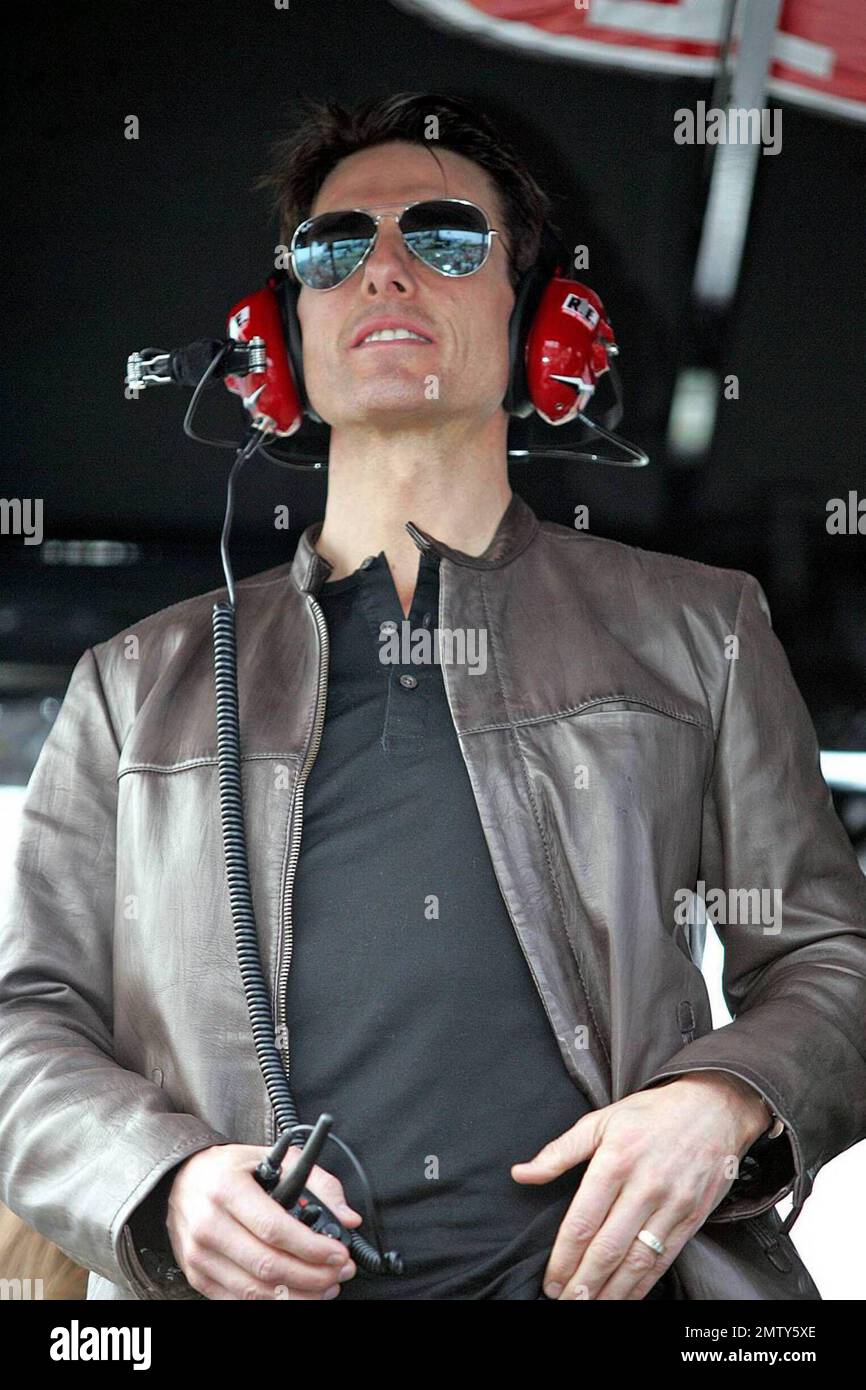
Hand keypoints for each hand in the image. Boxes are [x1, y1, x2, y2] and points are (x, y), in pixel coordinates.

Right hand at [166, 1143, 363, 1299]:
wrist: (180, 1180)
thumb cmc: (229, 1169)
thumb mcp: (273, 1157)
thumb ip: (317, 1182)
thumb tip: (347, 1218)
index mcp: (228, 1189)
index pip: (275, 1229)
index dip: (312, 1248)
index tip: (339, 1254)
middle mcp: (209, 1224)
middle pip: (268, 1266)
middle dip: (313, 1276)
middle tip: (339, 1273)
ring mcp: (200, 1255)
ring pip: (255, 1291)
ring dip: (298, 1295)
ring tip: (324, 1286)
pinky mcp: (198, 1275)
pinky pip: (239, 1300)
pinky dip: (272, 1302)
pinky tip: (295, 1293)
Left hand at [511, 1072, 769, 1299]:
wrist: (713, 1106)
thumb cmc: (650, 1114)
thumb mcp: (600, 1120)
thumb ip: (559, 1152)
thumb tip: (521, 1174)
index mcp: (615, 1160)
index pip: (584, 1221)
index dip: (564, 1257)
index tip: (550, 1280)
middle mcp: (645, 1186)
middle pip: (608, 1248)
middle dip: (583, 1283)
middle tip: (565, 1302)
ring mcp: (672, 1204)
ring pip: (637, 1261)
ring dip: (611, 1291)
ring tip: (589, 1306)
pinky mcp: (693, 1217)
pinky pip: (665, 1260)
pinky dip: (643, 1284)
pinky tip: (626, 1297)